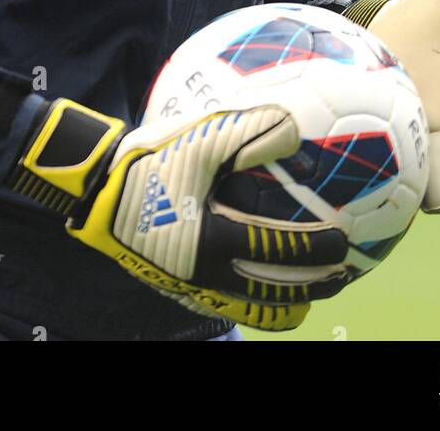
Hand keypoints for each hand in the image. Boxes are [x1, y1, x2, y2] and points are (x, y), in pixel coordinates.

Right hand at [12, 96, 349, 330]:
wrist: (94, 191)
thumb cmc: (148, 158)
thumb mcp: (197, 136)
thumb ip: (247, 130)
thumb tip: (296, 129)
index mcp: (212, 240)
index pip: (279, 253)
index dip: (317, 250)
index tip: (345, 241)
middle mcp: (205, 275)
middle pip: (275, 295)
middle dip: (315, 288)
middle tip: (343, 274)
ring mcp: (190, 288)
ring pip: (253, 311)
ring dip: (288, 305)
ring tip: (313, 293)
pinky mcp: (177, 288)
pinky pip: (228, 307)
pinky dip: (257, 304)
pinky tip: (267, 287)